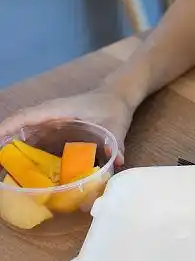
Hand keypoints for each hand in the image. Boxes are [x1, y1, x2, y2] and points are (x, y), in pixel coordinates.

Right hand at [0, 89, 133, 164]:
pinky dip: (26, 146)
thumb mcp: (116, 124)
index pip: (27, 116)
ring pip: (26, 130)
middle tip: (1, 164)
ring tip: (7, 166)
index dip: (8, 127)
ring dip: (14, 144)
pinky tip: (24, 164)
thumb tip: (117, 162)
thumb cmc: (113, 106)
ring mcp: (52, 118)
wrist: (118, 94)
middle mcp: (50, 113)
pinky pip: (35, 134)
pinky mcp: (56, 125)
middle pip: (20, 124)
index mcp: (59, 110)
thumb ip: (116, 142)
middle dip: (6, 140)